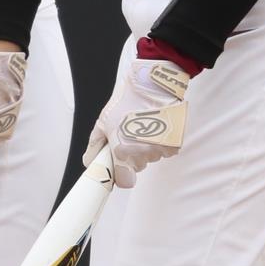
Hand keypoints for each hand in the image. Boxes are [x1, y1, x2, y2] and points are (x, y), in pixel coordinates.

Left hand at [84, 58, 190, 188]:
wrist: (152, 84)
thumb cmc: (126, 100)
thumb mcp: (103, 121)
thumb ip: (95, 145)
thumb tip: (90, 162)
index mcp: (122, 151)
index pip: (125, 181)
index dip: (121, 175)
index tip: (119, 168)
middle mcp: (142, 153)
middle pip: (138, 167)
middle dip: (132, 156)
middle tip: (130, 135)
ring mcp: (160, 149)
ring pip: (151, 157)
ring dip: (147, 147)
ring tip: (143, 126)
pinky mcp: (174, 143)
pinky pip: (165, 151)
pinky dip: (161, 142)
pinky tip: (156, 127)